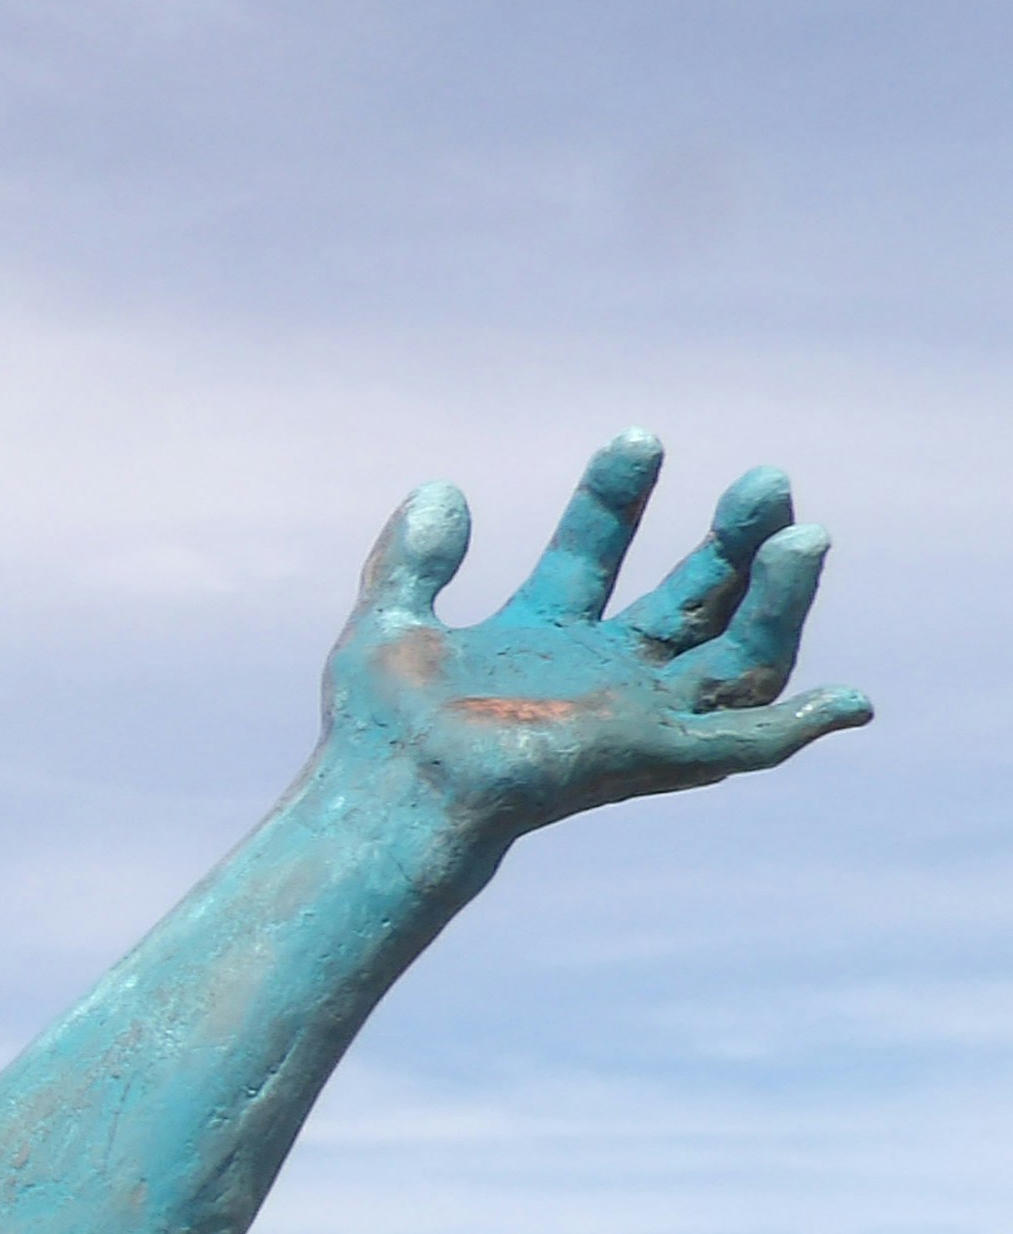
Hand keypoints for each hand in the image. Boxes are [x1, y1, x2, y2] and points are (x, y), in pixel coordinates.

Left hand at [325, 434, 870, 838]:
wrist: (388, 797)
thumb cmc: (382, 732)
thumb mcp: (389, 622)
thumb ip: (412, 559)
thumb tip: (442, 487)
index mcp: (543, 638)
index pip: (594, 552)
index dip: (616, 496)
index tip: (640, 436)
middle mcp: (599, 675)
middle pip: (692, 596)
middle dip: (731, 538)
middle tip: (767, 477)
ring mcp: (632, 715)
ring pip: (737, 656)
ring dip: (779, 600)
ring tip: (804, 534)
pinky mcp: (651, 755)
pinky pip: (743, 747)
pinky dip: (798, 728)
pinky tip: (850, 701)